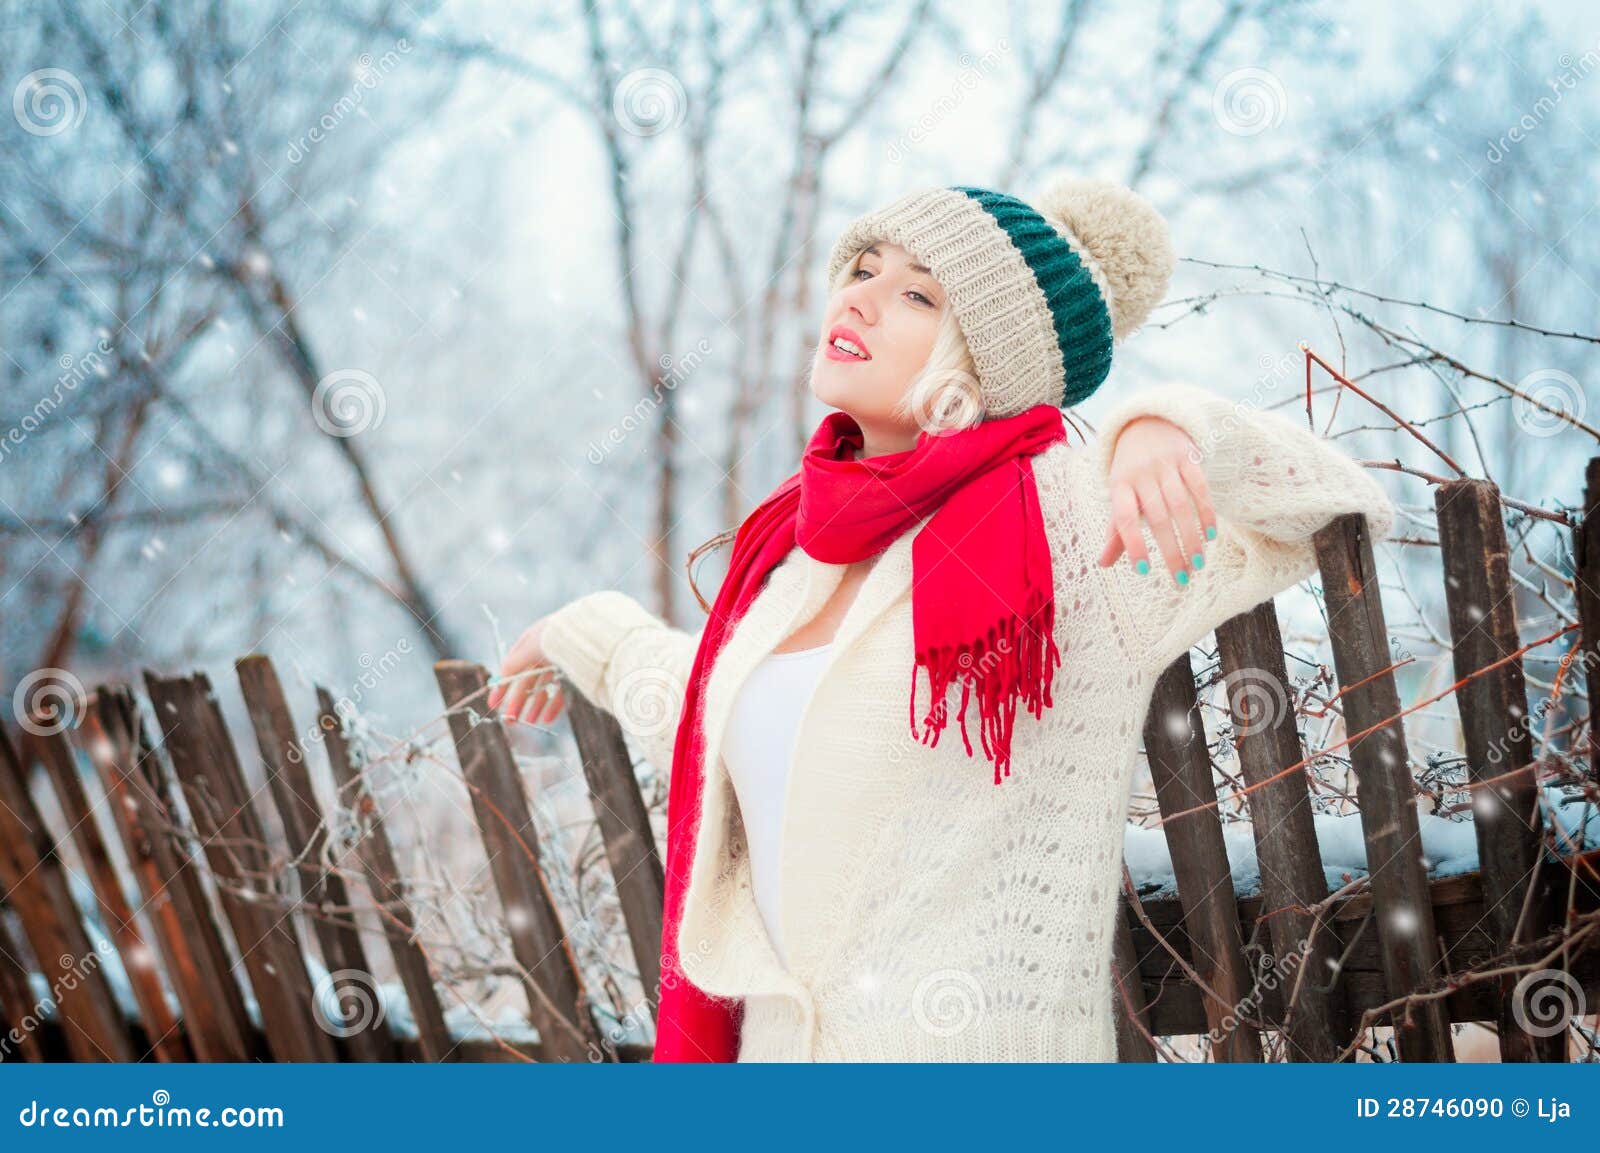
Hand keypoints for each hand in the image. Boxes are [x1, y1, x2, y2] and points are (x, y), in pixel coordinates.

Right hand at [486, 615, 567, 725]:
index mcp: (529, 643)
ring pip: (543, 688)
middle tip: (511, 721)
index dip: (502, 687)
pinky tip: (547, 719)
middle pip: (527, 681)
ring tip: (529, 722)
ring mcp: (559, 662)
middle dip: (518, 701)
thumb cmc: (555, 636)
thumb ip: (513, 663)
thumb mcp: (529, 648)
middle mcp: (543, 652)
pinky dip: (553, 705)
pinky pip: (560, 691)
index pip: (511, 668)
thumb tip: (500, 677)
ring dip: (535, 706)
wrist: (587, 632)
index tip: (494, 704)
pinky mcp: (574, 672)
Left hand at [1096, 415, 1216, 585]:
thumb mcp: (1119, 495)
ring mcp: (1165, 463)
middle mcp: (1141, 473)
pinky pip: (1200, 487)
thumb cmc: (1130, 471)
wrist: (1146, 423)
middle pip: (1157, 517)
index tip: (1143, 571)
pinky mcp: (1188, 456)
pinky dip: (1206, 512)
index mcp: (1119, 485)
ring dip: (1191, 537)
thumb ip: (1115, 530)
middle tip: (1181, 580)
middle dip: (1170, 551)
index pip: (1124, 518)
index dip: (1132, 544)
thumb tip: (1102, 564)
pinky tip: (1210, 536)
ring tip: (1197, 564)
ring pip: (1181, 505)